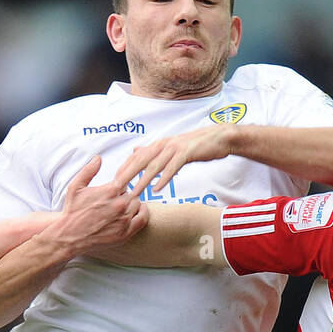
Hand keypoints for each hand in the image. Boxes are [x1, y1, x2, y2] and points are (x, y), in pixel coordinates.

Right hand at [53, 155, 148, 250]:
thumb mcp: (76, 187)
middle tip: (117, 195)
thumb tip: (98, 158)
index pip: (128, 176)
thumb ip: (89, 171)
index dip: (128, 174)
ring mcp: (124, 220)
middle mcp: (119, 205)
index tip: (126, 176)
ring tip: (122, 205)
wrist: (69, 236)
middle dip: (126, 192)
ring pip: (138, 204)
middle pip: (133, 191)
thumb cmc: (72, 211)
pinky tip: (137, 210)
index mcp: (110, 191)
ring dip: (132, 203)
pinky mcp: (125, 233)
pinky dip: (142, 212)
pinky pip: (143, 219)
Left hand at [114, 125, 233, 196]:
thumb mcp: (172, 147)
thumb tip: (136, 151)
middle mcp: (163, 145)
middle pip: (140, 160)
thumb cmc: (196, 146)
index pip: (136, 157)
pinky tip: (157, 189)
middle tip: (116, 189)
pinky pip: (172, 167)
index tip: (113, 182)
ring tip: (134, 193)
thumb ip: (154, 151)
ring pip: (154, 165)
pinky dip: (164, 178)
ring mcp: (174, 148)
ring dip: (142, 180)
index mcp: (158, 145)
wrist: (219, 138)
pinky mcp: (186, 153)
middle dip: (127, 174)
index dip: (124, 169)